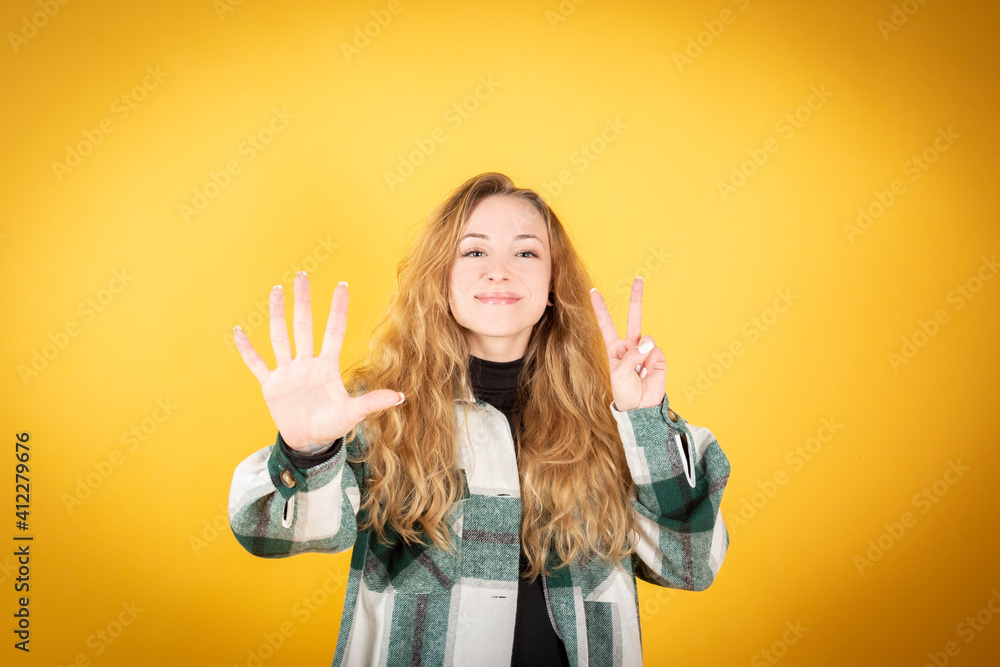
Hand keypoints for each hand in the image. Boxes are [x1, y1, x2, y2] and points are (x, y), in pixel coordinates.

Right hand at [234, 272, 404, 452]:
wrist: (309, 441)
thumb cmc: (332, 425)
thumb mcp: (353, 413)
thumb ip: (372, 402)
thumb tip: (401, 396)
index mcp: (327, 366)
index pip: (334, 330)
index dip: (338, 308)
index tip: (341, 285)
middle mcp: (307, 363)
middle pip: (303, 326)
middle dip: (302, 301)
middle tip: (301, 275)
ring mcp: (287, 372)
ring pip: (281, 337)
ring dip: (277, 315)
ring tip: (276, 291)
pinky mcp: (271, 385)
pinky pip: (256, 363)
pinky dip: (247, 350)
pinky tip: (238, 331)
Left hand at [590, 277, 666, 411]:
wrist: (641, 408)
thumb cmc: (625, 392)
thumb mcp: (619, 374)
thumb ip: (631, 356)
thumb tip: (648, 343)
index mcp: (615, 348)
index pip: (607, 324)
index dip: (600, 308)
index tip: (593, 291)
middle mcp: (631, 346)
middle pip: (634, 317)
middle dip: (636, 298)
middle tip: (638, 278)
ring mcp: (646, 350)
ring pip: (646, 338)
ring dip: (642, 355)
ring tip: (639, 372)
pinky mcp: (659, 357)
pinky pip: (656, 351)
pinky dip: (651, 362)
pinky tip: (648, 373)